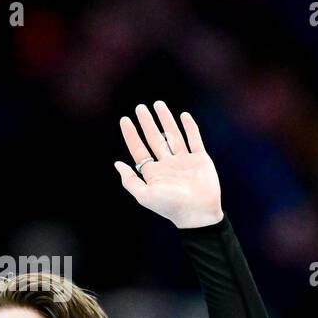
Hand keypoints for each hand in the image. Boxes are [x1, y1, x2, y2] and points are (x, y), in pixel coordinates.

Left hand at [113, 101, 222, 228]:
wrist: (197, 213)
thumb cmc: (169, 206)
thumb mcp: (144, 195)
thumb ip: (130, 180)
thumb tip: (117, 164)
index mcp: (153, 173)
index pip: (139, 149)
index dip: (131, 135)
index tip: (124, 119)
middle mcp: (167, 164)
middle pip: (155, 138)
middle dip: (147, 123)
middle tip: (140, 107)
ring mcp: (184, 160)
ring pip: (173, 135)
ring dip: (166, 120)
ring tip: (158, 104)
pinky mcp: (200, 159)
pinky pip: (194, 139)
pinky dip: (190, 127)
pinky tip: (183, 115)